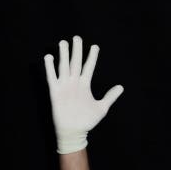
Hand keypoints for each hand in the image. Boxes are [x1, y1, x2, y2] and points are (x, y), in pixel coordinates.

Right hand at [44, 35, 123, 153]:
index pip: (89, 67)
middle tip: (77, 37)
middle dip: (77, 50)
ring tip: (64, 43)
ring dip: (64, 55)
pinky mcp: (56, 92)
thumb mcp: (102, 107)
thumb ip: (110, 96)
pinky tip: (49, 57)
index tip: (95, 46)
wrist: (75, 131)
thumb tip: (121, 87)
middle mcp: (74, 83)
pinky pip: (52, 78)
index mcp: (85, 85)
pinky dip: (50, 68)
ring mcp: (65, 86)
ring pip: (64, 67)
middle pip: (76, 63)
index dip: (92, 57)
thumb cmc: (87, 120)